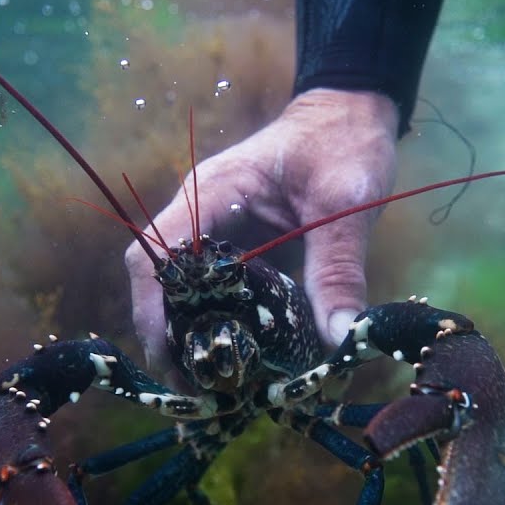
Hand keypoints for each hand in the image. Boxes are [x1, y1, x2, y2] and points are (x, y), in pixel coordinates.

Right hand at [125, 88, 400, 373]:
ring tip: (217, 389)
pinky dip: (221, 326)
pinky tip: (243, 361)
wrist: (352, 111)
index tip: (174, 359)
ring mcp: (214, 231)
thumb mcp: (346, 204)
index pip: (156, 254)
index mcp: (210, 194)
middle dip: (170, 338)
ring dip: (192, 337)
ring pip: (181, 291)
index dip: (153, 310)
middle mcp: (199, 213)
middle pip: (159, 282)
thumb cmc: (344, 143)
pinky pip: (214, 291)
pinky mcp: (236, 247)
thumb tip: (337, 336)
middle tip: (200, 392)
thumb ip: (337, 267)